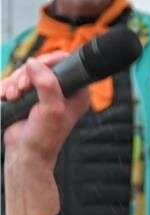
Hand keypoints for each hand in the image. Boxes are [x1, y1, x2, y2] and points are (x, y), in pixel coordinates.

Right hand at [3, 55, 89, 214]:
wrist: (26, 154)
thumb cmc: (44, 137)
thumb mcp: (51, 110)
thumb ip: (47, 85)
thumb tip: (33, 63)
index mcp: (76, 92)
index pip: (65, 63)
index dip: (48, 60)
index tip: (35, 67)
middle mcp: (61, 91)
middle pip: (40, 65)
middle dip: (25, 75)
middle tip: (22, 89)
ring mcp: (42, 93)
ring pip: (24, 72)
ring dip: (14, 82)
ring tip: (14, 96)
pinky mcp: (27, 97)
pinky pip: (13, 82)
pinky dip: (7, 87)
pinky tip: (7, 97)